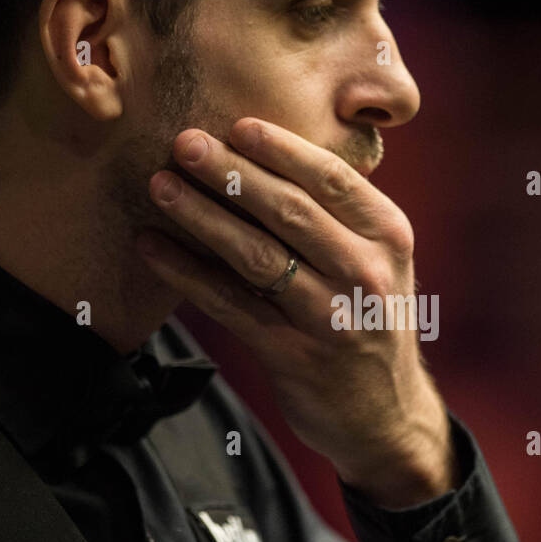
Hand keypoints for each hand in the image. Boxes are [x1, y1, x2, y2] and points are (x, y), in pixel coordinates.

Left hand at [136, 117, 458, 506]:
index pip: (332, 179)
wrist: (387, 416)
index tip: (237, 125)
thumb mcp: (378, 262)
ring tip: (159, 185)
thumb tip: (262, 155)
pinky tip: (152, 247)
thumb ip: (338, 216)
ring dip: (201, 215)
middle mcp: (365, 272)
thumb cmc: (369, 322)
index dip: (282, 148)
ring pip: (255, 254)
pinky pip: (229, 303)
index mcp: (388, 235)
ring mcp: (330, 316)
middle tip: (184, 141)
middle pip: (289, 210)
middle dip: (230, 172)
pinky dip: (186, 272)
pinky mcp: (293, 354)